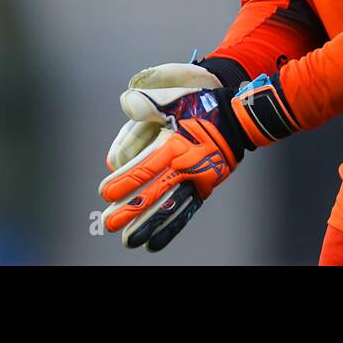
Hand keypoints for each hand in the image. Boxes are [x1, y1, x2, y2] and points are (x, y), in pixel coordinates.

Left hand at [99, 70, 297, 251]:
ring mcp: (196, 180)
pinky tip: (154, 243)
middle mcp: (184, 165)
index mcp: (174, 144)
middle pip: (153, 192)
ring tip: (129, 240)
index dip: (124, 181)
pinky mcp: (205, 188)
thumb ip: (148, 102)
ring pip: (168, 207)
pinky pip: (186, 212)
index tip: (105, 193)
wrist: (237, 120)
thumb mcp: (174, 99)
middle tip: (109, 223)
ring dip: (147, 225)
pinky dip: (170, 228)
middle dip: (129, 209)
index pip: (144, 167)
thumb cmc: (201, 107)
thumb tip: (125, 104)